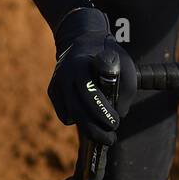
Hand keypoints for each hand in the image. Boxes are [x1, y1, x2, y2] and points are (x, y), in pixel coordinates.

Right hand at [46, 7, 136, 145]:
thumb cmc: (110, 56)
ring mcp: (57, 81)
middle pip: (79, 109)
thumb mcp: (125, 65)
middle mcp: (67, 72)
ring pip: (71, 114)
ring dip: (89, 127)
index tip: (117, 119)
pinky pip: (65, 114)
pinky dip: (78, 119)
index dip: (103, 110)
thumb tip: (118, 114)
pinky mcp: (52, 90)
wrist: (83, 41)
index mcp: (85, 62)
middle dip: (96, 128)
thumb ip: (125, 90)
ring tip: (105, 132)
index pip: (90, 91)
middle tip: (112, 138)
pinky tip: (89, 114)